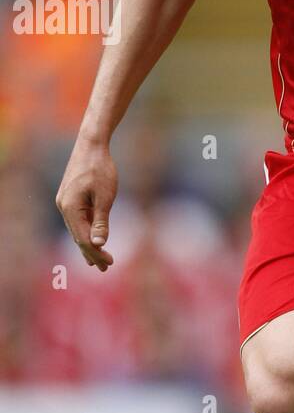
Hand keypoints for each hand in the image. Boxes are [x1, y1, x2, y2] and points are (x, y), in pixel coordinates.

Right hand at [55, 140, 117, 269]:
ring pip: (77, 229)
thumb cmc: (101, 169)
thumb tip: (98, 243)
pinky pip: (78, 220)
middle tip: (106, 268)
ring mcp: (65, 202)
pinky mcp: (70, 198)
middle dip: (92, 253)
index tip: (111, 263)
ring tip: (98, 261)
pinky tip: (93, 240)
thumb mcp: (106, 196)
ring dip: (88, 245)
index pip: (83, 238)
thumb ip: (102, 221)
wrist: (91, 145)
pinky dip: (86, 231)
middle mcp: (64, 207)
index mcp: (70, 208)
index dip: (97, 252)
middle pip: (78, 237)